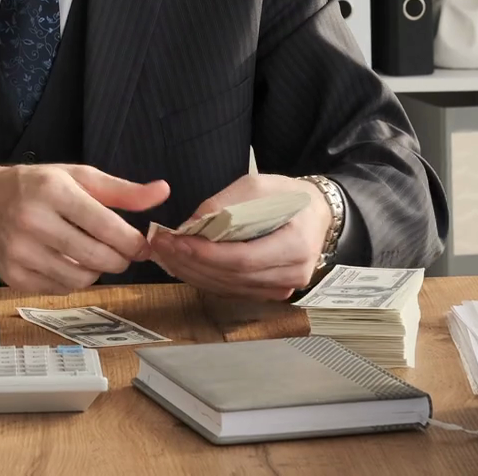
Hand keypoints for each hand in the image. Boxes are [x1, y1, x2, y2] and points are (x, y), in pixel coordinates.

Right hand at [0, 163, 169, 294]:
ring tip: (91, 255)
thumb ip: (121, 189)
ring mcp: (20, 252)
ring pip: (81, 279)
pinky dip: (72, 280)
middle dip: (119, 259)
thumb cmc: (34, 186)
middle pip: (98, 257)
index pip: (107, 226)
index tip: (141, 245)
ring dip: (96, 272)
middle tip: (120, 252)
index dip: (133, 242)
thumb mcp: (76, 176)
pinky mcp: (13, 276)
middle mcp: (34, 221)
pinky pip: (60, 289)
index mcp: (54, 191)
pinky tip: (66, 262)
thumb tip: (163, 191)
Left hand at [149, 174, 331, 300]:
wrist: (316, 213)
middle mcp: (292, 274)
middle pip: (232, 277)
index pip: (244, 259)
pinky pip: (232, 290)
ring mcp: (283, 288)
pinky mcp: (270, 292)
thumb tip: (191, 224)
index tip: (178, 240)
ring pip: (229, 288)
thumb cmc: (290, 196)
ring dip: (193, 272)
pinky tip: (185, 265)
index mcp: (296, 245)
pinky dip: (205, 278)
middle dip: (192, 262)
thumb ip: (225, 204)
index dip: (207, 253)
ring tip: (166, 254)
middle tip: (162, 246)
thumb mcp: (258, 185)